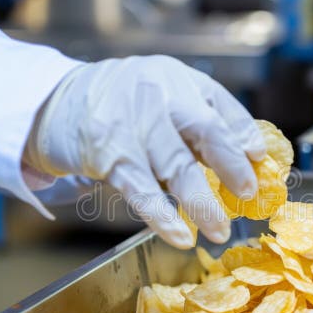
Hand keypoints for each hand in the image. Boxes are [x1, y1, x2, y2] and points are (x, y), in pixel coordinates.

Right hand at [24, 55, 265, 247]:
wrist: (52, 102)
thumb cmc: (117, 105)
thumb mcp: (159, 95)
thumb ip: (197, 118)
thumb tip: (246, 155)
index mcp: (177, 78)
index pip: (220, 104)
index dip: (244, 133)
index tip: (260, 158)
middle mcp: (158, 92)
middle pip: (206, 130)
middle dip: (231, 165)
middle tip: (248, 194)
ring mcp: (132, 122)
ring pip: (177, 166)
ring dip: (202, 203)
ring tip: (219, 229)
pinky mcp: (108, 152)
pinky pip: (141, 189)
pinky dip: (162, 215)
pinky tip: (180, 235)